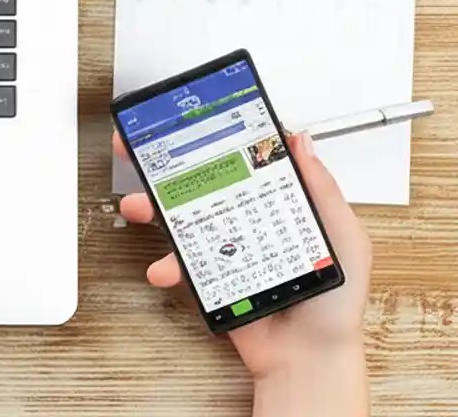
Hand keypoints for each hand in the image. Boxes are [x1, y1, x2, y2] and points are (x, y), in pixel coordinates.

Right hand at [116, 131, 371, 414]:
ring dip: (154, 209)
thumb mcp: (345, 239)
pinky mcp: (210, 277)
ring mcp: (227, 249)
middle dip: (170, 167)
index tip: (196, 126)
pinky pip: (180, 262)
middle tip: (145, 153)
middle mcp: (250, 223)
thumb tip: (302, 144)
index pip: (248, 164)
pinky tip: (165, 266)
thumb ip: (324, 193)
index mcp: (282, 207)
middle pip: (205, 185)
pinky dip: (167, 263)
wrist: (310, 358)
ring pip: (183, 220)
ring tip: (139, 206)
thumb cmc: (336, 306)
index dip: (220, 142)